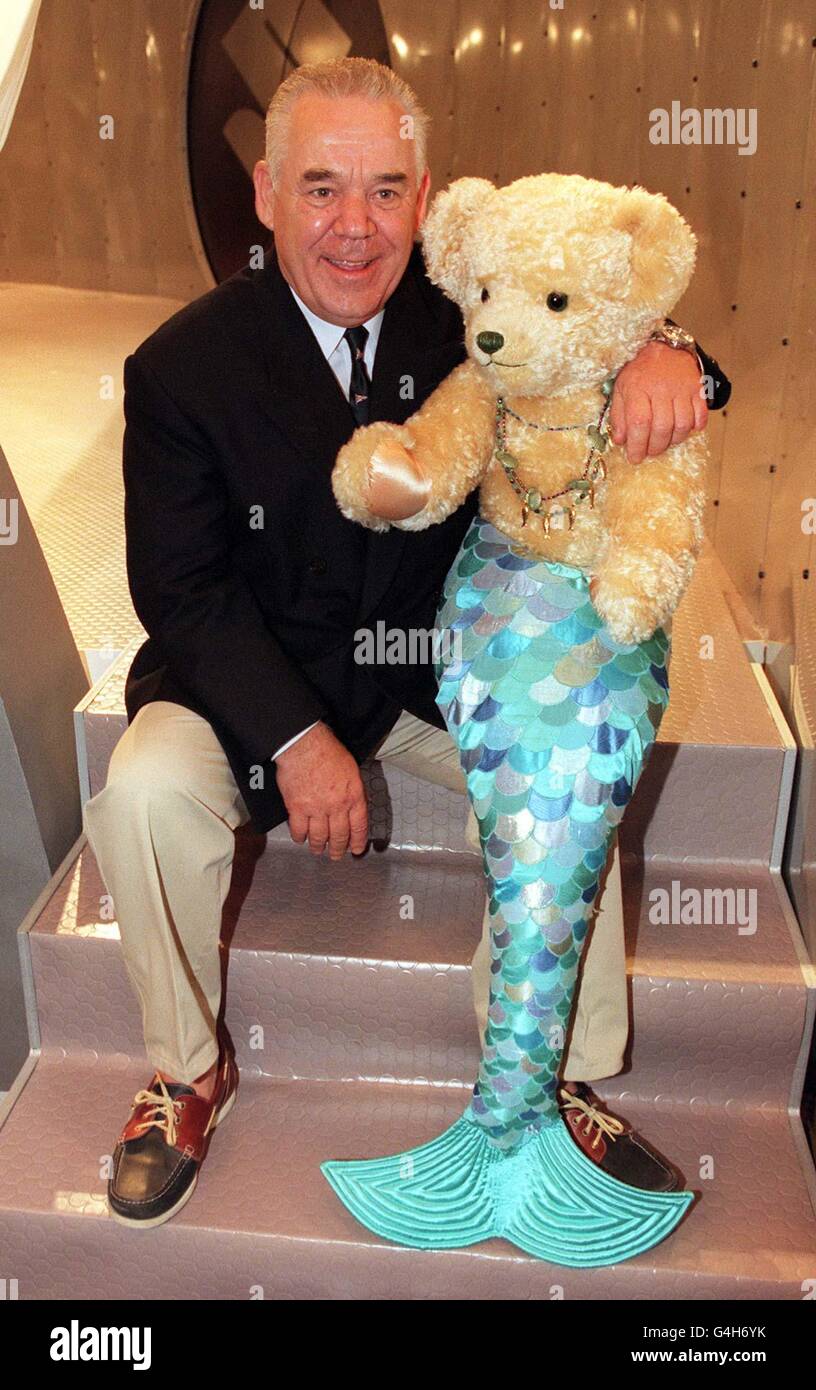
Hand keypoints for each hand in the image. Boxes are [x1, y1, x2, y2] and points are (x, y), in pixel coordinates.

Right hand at [274, 722, 367, 859]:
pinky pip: (299, 830)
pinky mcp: (297, 808)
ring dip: (318, 846)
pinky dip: (299, 837)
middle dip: (338, 849)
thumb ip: (353, 791)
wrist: (304, 745)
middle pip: (339, 835)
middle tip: (335, 856)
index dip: (357, 841)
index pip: (359, 826)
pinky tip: (300, 839)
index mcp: (353, 796)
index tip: (356, 850)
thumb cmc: (328, 751)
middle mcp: (337, 806)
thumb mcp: (351, 770)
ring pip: (319, 836)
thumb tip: (354, 806)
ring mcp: (317, 809)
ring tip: (317, 850)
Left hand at [609, 341, 707, 463]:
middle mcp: (661, 388)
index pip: (639, 422)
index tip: (634, 458)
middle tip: (649, 452)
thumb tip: (620, 441)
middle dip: (655, 447)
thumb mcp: (621, 389)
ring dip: (673, 441)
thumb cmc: (640, 372)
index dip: (637, 445)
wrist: (665, 347)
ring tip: (665, 442)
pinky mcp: (698, 389)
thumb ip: (619, 415)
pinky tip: (684, 429)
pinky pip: (701, 415)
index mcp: (638, 388)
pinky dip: (695, 427)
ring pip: (682, 425)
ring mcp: (682, 389)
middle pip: (661, 428)